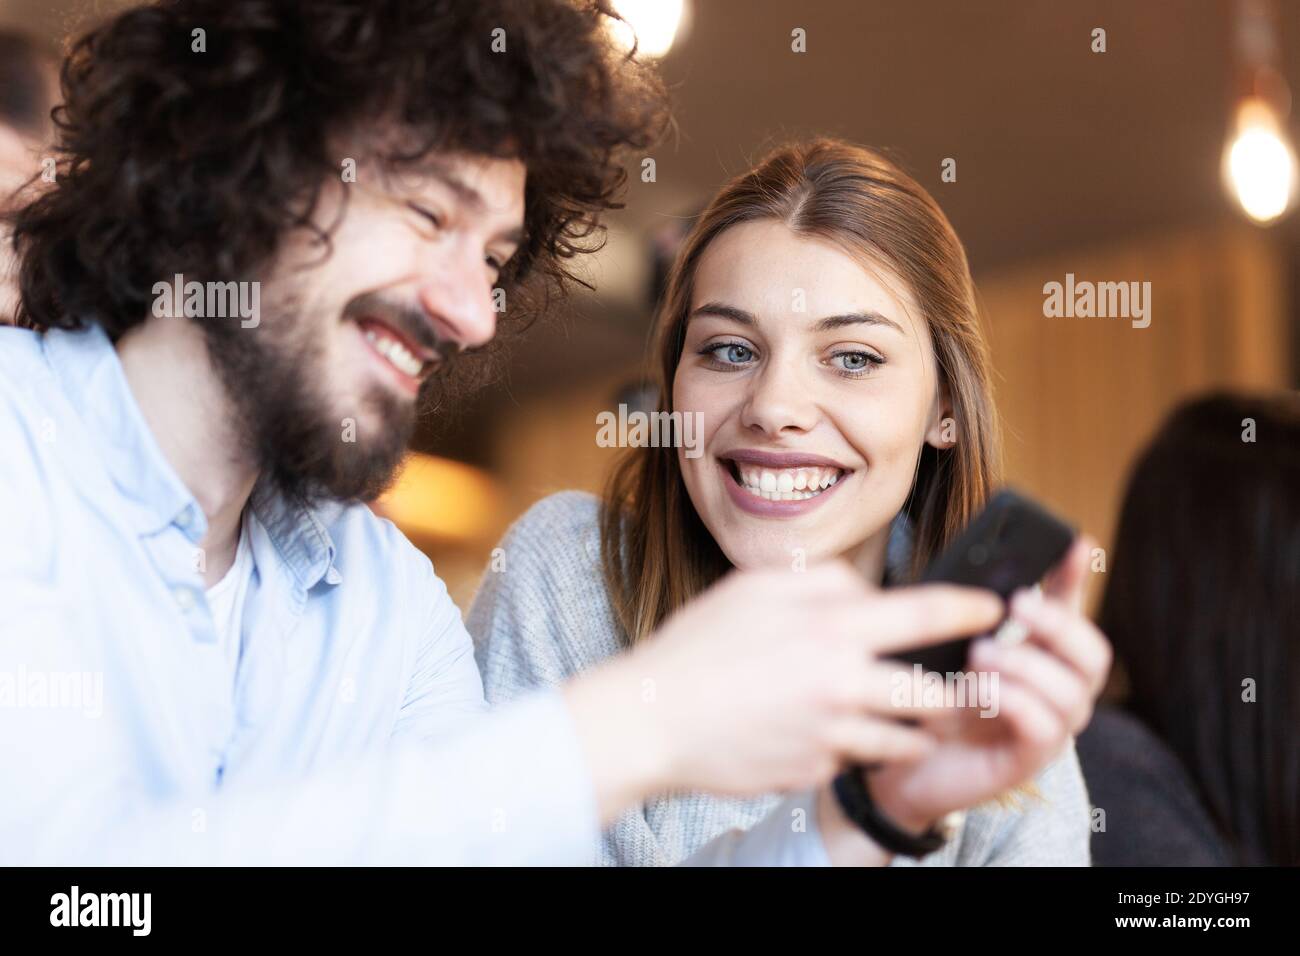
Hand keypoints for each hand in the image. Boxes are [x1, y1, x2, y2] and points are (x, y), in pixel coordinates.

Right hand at [563, 560, 1002, 822]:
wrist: (652, 720)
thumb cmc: (700, 646)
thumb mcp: (755, 589)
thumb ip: (821, 582)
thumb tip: (865, 589)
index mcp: (831, 628)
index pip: (926, 616)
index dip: (971, 610)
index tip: (994, 606)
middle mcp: (842, 682)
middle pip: (937, 692)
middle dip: (959, 689)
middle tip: (963, 681)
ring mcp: (831, 733)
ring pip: (908, 737)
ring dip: (915, 725)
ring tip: (903, 712)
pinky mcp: (816, 770)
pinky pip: (858, 757)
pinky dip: (858, 745)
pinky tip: (833, 731)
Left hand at [865, 536, 1112, 833]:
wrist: (899, 758)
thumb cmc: (926, 694)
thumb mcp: (943, 644)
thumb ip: (965, 615)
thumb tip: (973, 570)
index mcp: (1037, 652)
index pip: (1071, 609)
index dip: (1076, 576)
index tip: (1075, 542)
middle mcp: (1055, 688)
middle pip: (1094, 653)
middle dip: (1059, 624)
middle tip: (1017, 608)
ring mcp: (1049, 726)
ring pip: (1072, 691)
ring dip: (1026, 665)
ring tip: (979, 655)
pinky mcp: (1029, 760)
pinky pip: (1046, 729)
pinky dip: (1015, 702)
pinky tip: (980, 692)